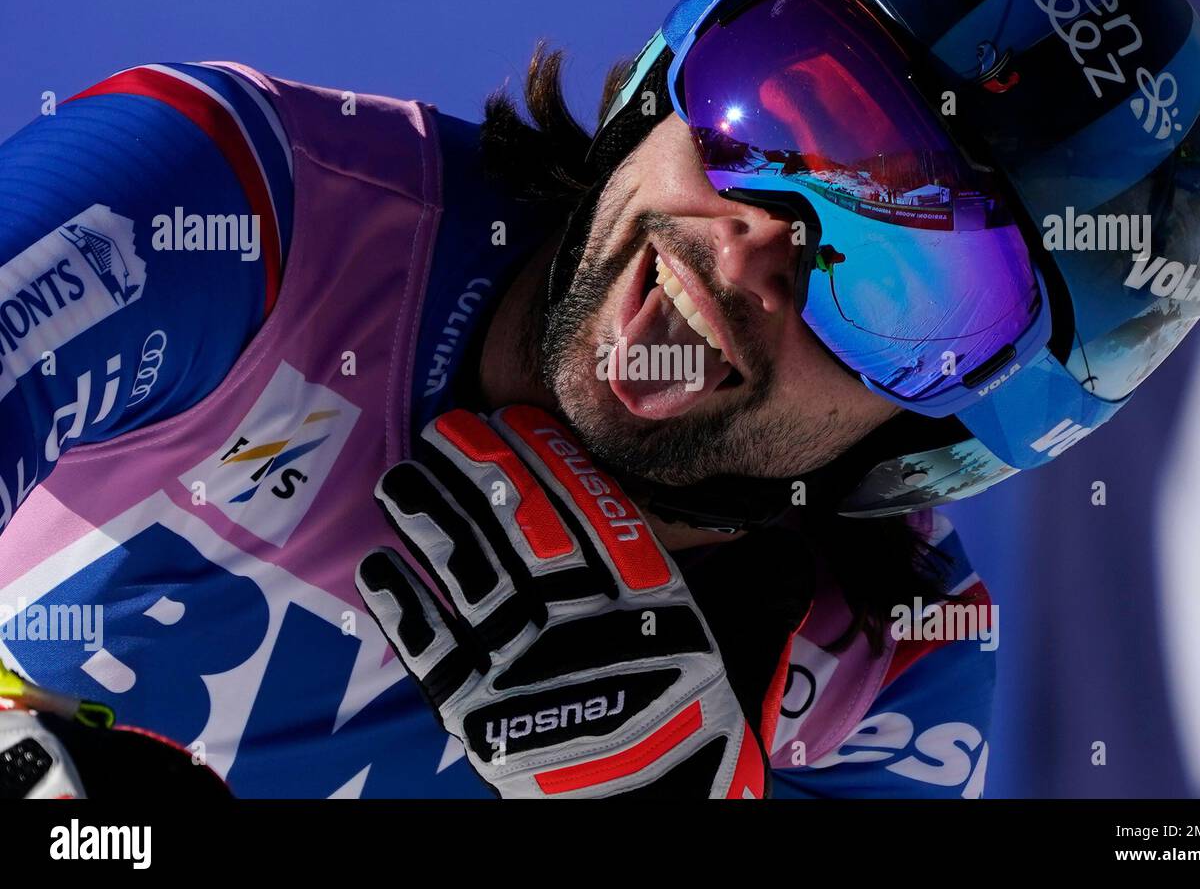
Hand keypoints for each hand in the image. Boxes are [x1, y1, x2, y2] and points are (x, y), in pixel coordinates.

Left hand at [355, 406, 770, 797]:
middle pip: (518, 528)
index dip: (546, 460)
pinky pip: (429, 652)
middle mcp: (576, 620)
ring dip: (428, 522)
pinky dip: (400, 609)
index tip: (515, 420)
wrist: (660, 816)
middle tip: (448, 427)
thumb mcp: (745, 657)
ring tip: (399, 480)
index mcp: (643, 601)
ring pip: (467, 574)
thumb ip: (758, 595)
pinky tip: (376, 569)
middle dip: (480, 471)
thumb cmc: (702, 736)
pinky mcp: (479, 713)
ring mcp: (521, 664)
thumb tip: (787, 545)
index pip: (587, 510)